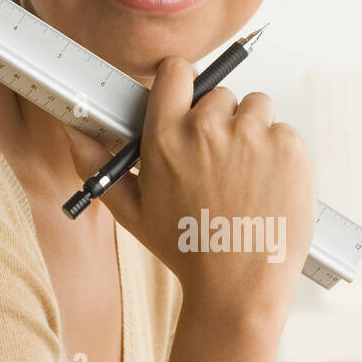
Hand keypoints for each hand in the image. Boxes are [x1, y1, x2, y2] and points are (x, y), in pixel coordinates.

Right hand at [61, 57, 316, 329]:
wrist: (238, 290)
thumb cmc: (185, 252)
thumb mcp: (132, 213)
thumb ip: (97, 165)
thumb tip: (72, 130)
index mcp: (165, 136)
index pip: (176, 72)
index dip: (184, 85)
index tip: (190, 103)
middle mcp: (208, 128)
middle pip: (220, 94)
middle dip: (222, 122)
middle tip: (221, 166)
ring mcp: (253, 135)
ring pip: (257, 108)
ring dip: (254, 132)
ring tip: (246, 178)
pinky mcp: (289, 148)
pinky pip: (285, 132)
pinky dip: (280, 154)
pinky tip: (268, 188)